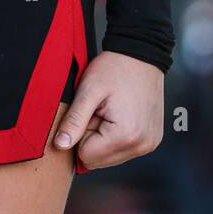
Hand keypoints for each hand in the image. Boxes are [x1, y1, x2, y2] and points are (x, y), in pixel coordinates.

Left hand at [53, 50, 164, 169]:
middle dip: (93, 136)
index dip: (81, 133)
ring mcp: (149, 144)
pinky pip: (124, 149)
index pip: (86, 156)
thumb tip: (61, 145)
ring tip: (110, 110)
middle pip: (99, 160)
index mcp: (125, 136)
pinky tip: (120, 113)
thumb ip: (74, 120)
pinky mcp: (151, 140)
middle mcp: (141, 145)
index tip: (90, 112)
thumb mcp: (88, 90)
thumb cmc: (116, 67)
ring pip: (110, 157)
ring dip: (104, 136)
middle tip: (100, 110)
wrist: (141, 53)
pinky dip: (116, 135)